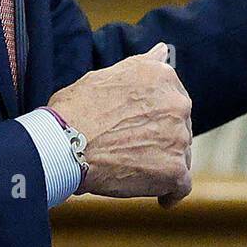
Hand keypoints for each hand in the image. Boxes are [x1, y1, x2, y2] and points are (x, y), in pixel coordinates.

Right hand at [48, 42, 192, 206]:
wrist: (65, 144)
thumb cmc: (76, 109)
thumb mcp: (108, 74)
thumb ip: (141, 65)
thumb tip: (161, 50)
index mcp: (161, 76)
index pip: (172, 98)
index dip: (156, 116)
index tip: (140, 127)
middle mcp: (178, 103)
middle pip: (179, 127)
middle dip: (161, 139)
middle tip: (132, 150)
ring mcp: (179, 137)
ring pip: (180, 155)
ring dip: (162, 163)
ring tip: (133, 170)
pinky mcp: (175, 170)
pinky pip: (181, 186)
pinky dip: (169, 192)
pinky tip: (157, 196)